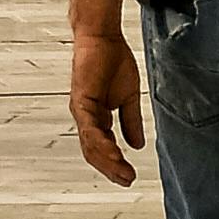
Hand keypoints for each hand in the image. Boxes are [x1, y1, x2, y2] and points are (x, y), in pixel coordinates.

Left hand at [68, 7, 144, 184]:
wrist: (103, 37)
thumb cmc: (113, 62)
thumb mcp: (129, 98)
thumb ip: (131, 121)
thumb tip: (137, 146)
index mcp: (96, 118)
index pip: (102, 149)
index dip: (114, 165)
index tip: (129, 177)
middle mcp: (85, 118)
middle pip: (94, 152)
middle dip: (110, 169)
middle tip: (127, 180)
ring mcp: (81, 110)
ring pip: (91, 144)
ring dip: (107, 161)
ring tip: (123, 173)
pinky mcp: (82, 100)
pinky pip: (90, 128)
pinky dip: (102, 143)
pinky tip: (115, 154)